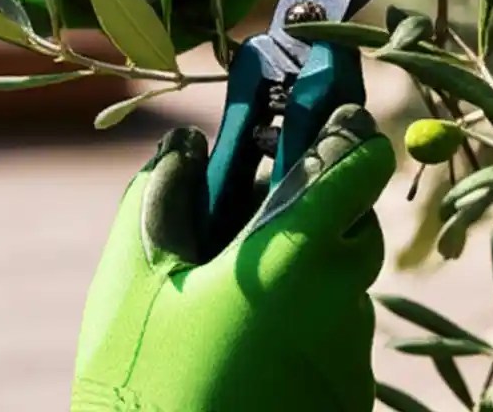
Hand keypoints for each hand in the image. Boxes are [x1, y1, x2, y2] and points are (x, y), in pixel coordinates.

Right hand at [71, 103, 395, 411]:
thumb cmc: (146, 391)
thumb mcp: (132, 288)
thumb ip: (160, 201)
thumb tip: (187, 149)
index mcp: (295, 256)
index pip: (360, 165)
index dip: (347, 130)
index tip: (330, 110)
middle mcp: (342, 299)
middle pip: (354, 221)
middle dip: (317, 201)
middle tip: (262, 201)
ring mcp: (354, 353)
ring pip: (344, 280)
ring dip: (306, 266)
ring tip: (237, 289)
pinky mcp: (352, 395)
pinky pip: (336, 333)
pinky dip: (304, 319)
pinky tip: (250, 341)